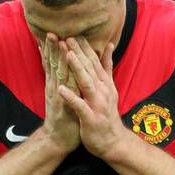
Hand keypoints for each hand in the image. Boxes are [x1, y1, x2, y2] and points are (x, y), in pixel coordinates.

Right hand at [39, 33, 80, 152]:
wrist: (58, 140)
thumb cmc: (65, 119)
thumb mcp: (66, 96)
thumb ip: (66, 82)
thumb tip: (67, 69)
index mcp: (57, 84)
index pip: (55, 62)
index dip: (54, 47)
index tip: (54, 31)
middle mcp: (54, 87)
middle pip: (54, 63)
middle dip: (52, 47)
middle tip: (51, 30)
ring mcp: (56, 95)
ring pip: (57, 72)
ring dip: (56, 57)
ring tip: (56, 40)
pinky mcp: (60, 104)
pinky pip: (63, 87)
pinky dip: (62, 76)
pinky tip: (61, 66)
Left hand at [58, 38, 126, 159]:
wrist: (113, 143)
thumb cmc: (106, 115)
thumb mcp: (109, 88)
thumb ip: (107, 67)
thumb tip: (109, 45)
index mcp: (104, 84)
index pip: (94, 61)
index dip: (84, 47)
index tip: (74, 31)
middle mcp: (102, 91)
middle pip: (90, 68)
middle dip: (79, 52)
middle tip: (68, 36)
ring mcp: (97, 105)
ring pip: (86, 83)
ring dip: (77, 68)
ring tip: (68, 54)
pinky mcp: (90, 118)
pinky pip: (80, 107)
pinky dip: (71, 98)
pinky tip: (61, 90)